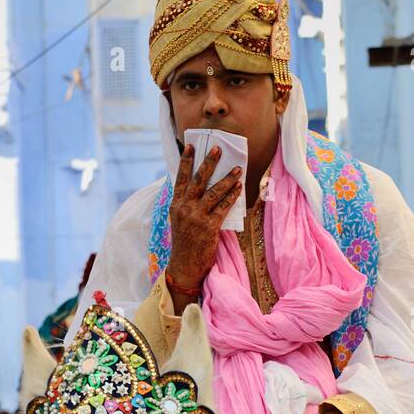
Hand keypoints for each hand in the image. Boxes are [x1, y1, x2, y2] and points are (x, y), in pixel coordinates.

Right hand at [166, 145, 242, 304]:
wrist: (184, 266)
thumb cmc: (184, 244)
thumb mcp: (179, 221)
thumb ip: (186, 205)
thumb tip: (199, 189)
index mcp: (175, 205)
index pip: (180, 179)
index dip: (185, 162)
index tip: (191, 146)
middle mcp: (184, 209)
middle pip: (198, 181)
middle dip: (208, 163)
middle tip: (218, 149)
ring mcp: (196, 217)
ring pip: (213, 192)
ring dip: (227, 179)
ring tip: (237, 169)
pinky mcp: (209, 227)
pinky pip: (223, 207)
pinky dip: (232, 196)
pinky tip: (239, 188)